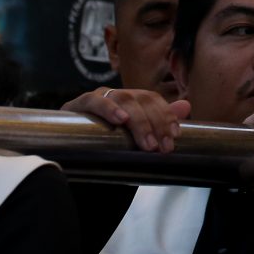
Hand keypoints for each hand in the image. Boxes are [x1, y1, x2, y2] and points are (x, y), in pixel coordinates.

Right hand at [64, 87, 189, 152]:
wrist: (67, 158)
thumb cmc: (103, 147)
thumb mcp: (134, 139)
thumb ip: (157, 122)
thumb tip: (186, 107)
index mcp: (129, 101)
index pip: (152, 99)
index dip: (165, 115)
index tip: (174, 136)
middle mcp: (115, 95)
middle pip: (141, 99)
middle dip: (155, 123)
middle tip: (162, 148)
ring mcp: (96, 98)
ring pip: (123, 99)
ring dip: (138, 121)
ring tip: (147, 144)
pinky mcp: (76, 106)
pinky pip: (94, 102)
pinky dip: (108, 108)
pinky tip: (120, 120)